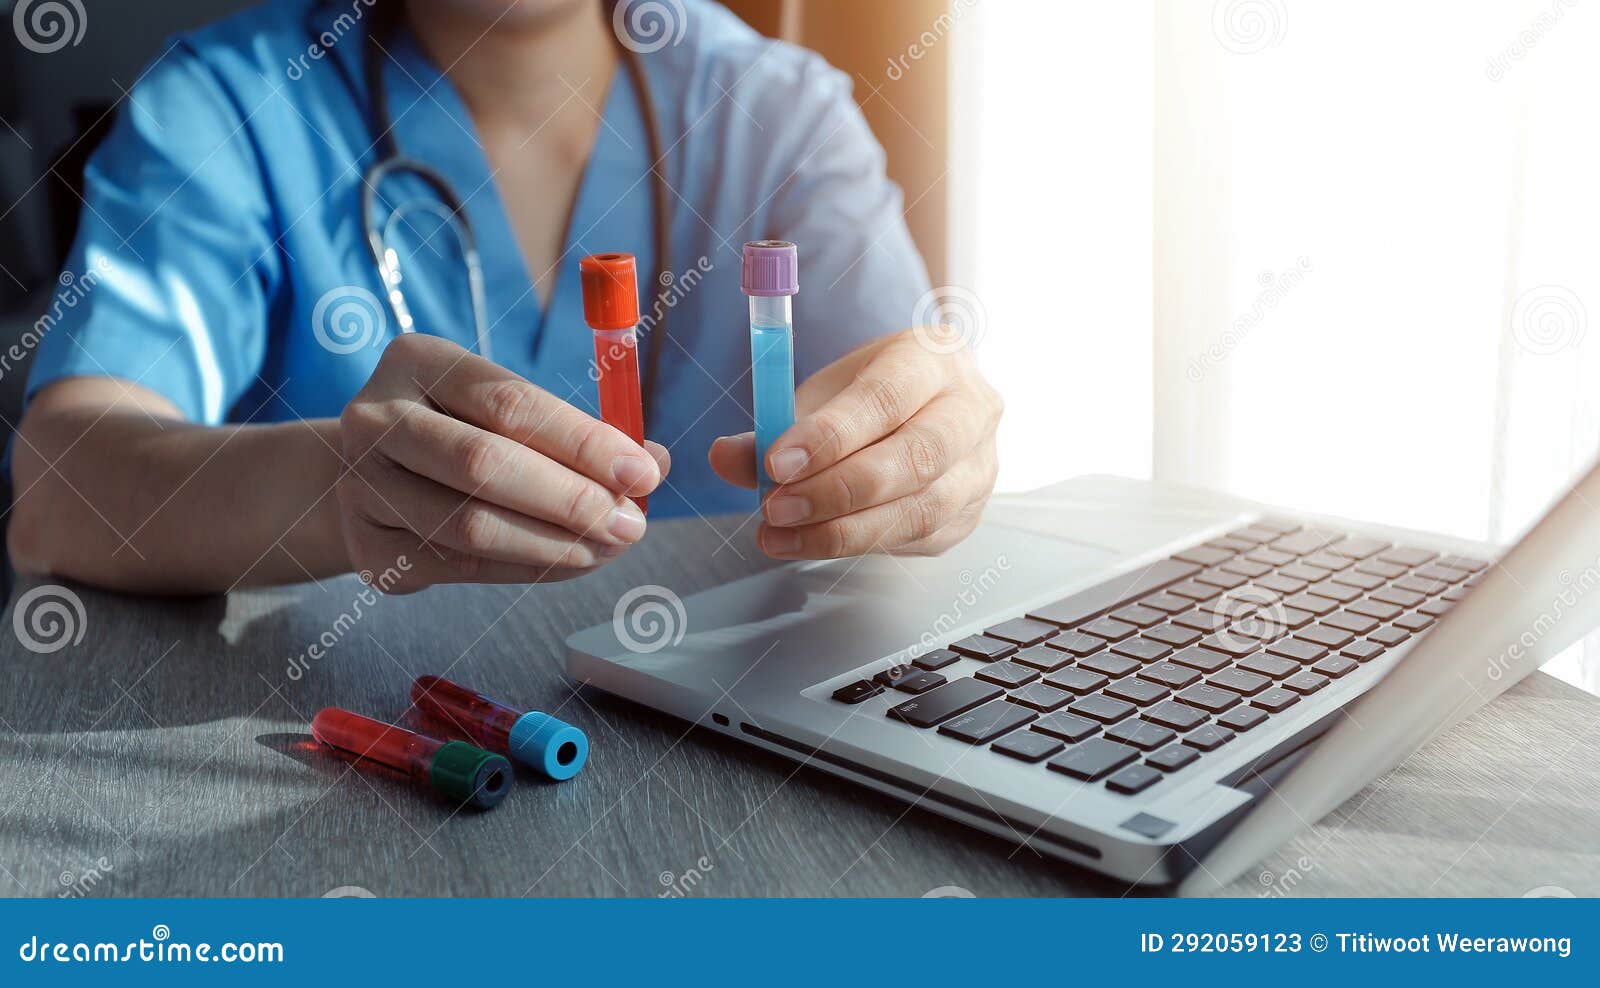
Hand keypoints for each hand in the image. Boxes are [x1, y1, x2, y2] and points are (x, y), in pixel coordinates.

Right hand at [336, 334, 667, 591]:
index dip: (583, 442)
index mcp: (419, 361)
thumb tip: (654, 462)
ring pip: (470, 525)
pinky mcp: (367, 548)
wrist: (366, 476)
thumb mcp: (506, 411)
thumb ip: (574, 432)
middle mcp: (376, 417)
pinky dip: (524, 569)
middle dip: (571, 499)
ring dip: (554, 544)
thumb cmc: (458, 432)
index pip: (511, 403)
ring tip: (608, 546)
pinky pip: (458, 566)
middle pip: (485, 464)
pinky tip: (567, 562)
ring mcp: (362, 485)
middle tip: (631, 524)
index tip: (642, 473)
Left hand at [709, 328, 1000, 557]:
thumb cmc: (870, 396)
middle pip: (916, 456)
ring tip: (782, 534)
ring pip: (922, 508)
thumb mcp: (822, 394)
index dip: (831, 434)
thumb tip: (725, 457)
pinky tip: (814, 542)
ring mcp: (980, 465)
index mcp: (934, 356)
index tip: (776, 464)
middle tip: (776, 508)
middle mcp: (971, 408)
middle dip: (837, 490)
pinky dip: (861, 545)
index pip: (888, 396)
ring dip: (844, 530)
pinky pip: (918, 539)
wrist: (924, 407)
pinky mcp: (971, 512)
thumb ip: (773, 426)